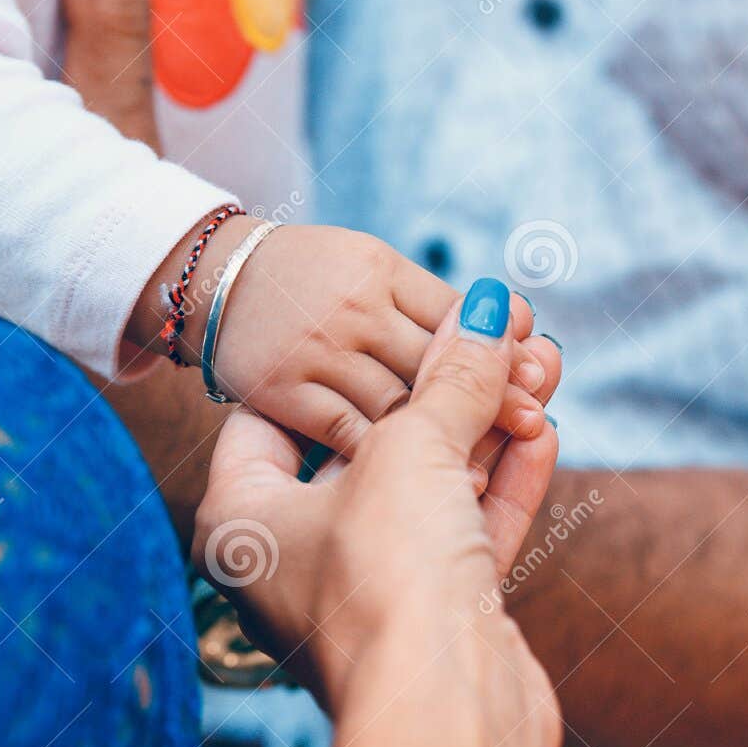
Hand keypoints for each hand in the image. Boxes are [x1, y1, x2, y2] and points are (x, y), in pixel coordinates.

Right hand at [130, 214, 556, 455]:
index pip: (453, 310)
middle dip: (490, 387)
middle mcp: (350, 307)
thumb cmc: (309, 280)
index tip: (538, 364)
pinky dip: (390, 458)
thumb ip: (432, 305)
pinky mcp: (282, 392)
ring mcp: (315, 350)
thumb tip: (514, 323)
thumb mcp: (371, 271)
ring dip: (449, 434)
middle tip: (533, 413)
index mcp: (378, 269)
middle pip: (435, 356)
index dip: (500, 341)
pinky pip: (347, 432)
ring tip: (492, 457)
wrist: (209, 279)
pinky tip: (422, 477)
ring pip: (399, 401)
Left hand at [194, 276, 562, 716]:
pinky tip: (542, 434)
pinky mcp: (431, 620)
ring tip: (540, 371)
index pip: (277, 411)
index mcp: (243, 519)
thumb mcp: (414, 449)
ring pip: (429, 489)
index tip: (392, 321)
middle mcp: (294, 559)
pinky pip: (464, 534)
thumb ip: (451, 377)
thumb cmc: (387, 577)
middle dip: (442, 390)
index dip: (340, 360)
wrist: (444, 713)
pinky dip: (503, 485)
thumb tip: (485, 311)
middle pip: (369, 446)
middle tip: (499, 340)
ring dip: (487, 430)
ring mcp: (366, 592)